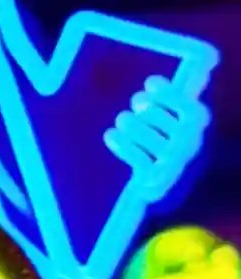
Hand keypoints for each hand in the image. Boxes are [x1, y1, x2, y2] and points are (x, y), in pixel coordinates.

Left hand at [104, 75, 210, 199]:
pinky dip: (122, 145)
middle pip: (163, 121)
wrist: (170, 182)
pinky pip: (137, 158)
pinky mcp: (156, 179)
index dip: (167, 94)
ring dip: (131, 125)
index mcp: (198, 123)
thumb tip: (187, 64)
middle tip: (135, 102)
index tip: (149, 83)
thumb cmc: (170, 138)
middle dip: (146, 109)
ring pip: (148, 139)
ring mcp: (172, 163)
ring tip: (122, 119)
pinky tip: (111, 135)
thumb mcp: (178, 115)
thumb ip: (176, 95)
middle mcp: (190, 143)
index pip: (186, 107)